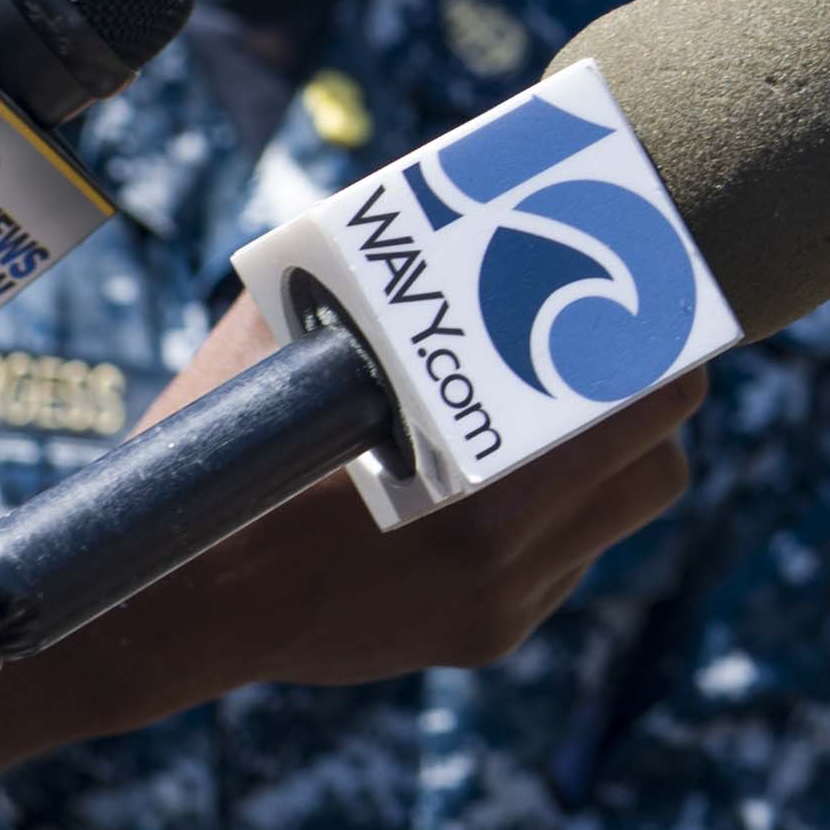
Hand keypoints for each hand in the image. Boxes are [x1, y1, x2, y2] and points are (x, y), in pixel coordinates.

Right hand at [0, 295, 703, 772]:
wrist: (169, 611)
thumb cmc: (226, 457)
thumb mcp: (294, 344)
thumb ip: (380, 282)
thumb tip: (447, 192)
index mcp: (481, 493)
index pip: (649, 406)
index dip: (658, 345)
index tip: (647, 297)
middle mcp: (507, 564)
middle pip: (661, 462)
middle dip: (645, 398)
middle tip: (611, 341)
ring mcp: (502, 608)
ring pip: (619, 512)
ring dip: (606, 456)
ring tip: (549, 399)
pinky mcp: (487, 637)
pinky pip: (567, 558)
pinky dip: (553, 509)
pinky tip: (488, 471)